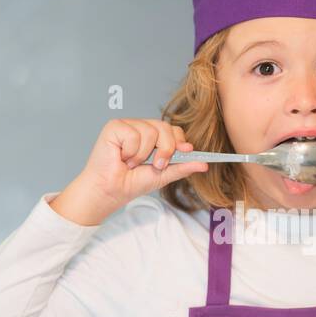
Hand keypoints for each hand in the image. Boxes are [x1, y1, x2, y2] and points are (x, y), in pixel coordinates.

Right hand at [50, 118, 208, 225]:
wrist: (110, 191)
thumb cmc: (131, 183)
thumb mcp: (163, 175)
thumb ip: (182, 167)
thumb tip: (204, 164)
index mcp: (153, 137)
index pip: (173, 129)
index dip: (179, 141)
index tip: (183, 152)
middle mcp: (141, 128)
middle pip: (165, 127)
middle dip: (166, 149)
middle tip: (155, 165)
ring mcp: (128, 125)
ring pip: (150, 130)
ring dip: (144, 154)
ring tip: (132, 163)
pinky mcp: (114, 126)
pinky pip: (133, 133)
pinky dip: (131, 151)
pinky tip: (121, 157)